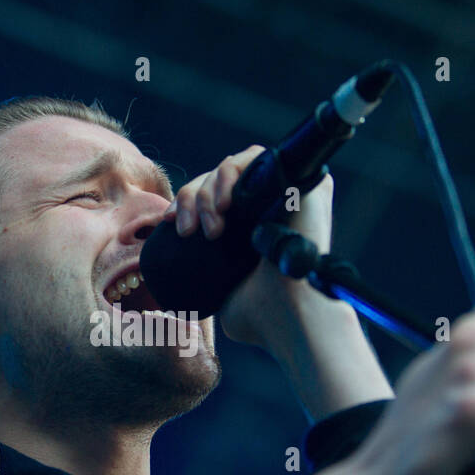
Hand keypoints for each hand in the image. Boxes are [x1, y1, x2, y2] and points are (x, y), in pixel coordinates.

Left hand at [160, 145, 333, 352]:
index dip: (186, 204)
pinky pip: (260, 157)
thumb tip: (178, 297)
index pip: (210, 199)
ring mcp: (287, 194)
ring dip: (210, 191)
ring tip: (211, 227)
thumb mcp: (219, 297)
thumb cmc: (260, 317)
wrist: (289, 316)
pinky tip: (227, 202)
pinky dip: (236, 172)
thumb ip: (203, 284)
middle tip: (189, 231)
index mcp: (250, 230)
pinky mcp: (305, 183)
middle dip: (193, 200)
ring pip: (233, 167)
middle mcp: (270, 208)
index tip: (169, 223)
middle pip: (216, 181)